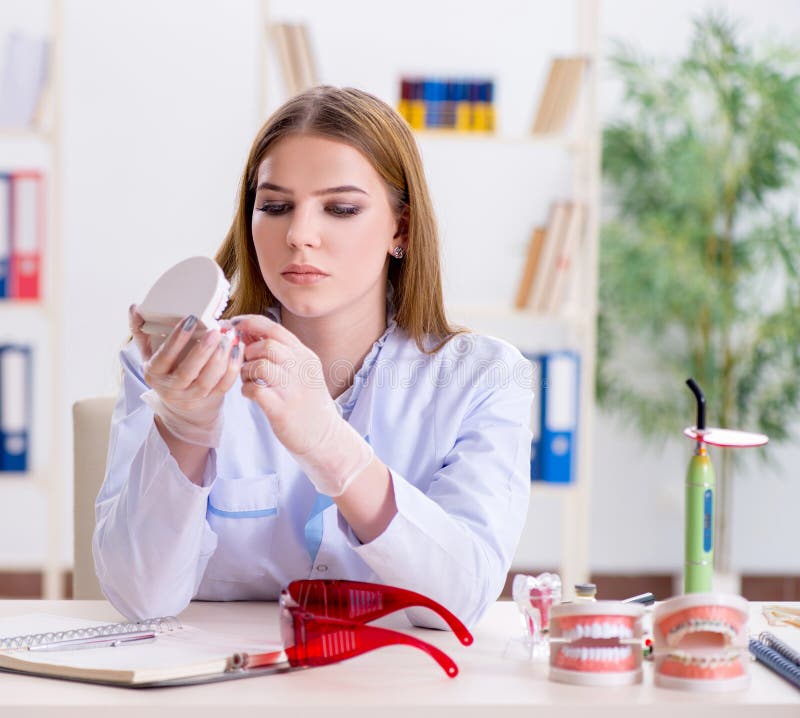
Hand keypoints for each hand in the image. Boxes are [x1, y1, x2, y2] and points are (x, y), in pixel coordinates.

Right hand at [129, 304, 242, 446]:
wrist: (180, 403)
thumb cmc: (166, 370)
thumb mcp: (149, 353)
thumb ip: (142, 331)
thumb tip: (135, 307)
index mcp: (154, 374)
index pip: (164, 357)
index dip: (177, 339)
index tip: (191, 319)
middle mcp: (171, 389)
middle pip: (187, 371)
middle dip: (203, 350)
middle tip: (216, 330)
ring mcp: (191, 397)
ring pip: (207, 381)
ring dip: (221, 359)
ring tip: (229, 338)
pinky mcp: (209, 399)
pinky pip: (223, 386)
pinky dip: (232, 368)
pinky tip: (237, 350)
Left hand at [235, 314, 372, 495]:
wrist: (324, 436)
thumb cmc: (308, 403)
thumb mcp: (303, 372)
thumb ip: (282, 353)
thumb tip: (251, 334)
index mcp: (304, 356)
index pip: (274, 328)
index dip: (250, 324)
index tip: (236, 327)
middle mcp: (301, 368)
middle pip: (267, 344)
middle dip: (248, 351)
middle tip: (245, 362)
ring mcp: (292, 388)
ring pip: (259, 364)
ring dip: (245, 370)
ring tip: (248, 379)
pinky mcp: (282, 409)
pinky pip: (255, 389)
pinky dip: (246, 389)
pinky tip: (250, 393)